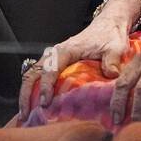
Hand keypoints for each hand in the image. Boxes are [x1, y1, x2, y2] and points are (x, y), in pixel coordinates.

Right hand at [19, 0, 140, 115]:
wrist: (108, 26)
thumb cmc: (110, 36)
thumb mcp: (115, 47)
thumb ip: (112, 61)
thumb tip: (111, 75)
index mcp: (67, 50)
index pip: (51, 69)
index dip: (46, 86)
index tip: (45, 103)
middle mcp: (55, 53)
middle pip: (33, 73)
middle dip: (26, 94)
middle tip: (25, 114)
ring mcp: (53, 58)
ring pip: (32, 75)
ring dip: (26, 94)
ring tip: (24, 115)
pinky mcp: (55, 63)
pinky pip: (38, 77)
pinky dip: (32, 91)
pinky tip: (33, 107)